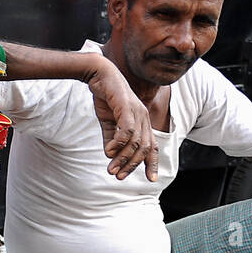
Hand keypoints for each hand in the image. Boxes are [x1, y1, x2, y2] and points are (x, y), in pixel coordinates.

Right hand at [87, 58, 157, 180]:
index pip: (152, 146)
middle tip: (118, 177)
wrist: (99, 74)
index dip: (152, 163)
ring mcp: (137, 112)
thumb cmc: (105, 95)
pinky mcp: (127, 107)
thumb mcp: (107, 121)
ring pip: (135, 143)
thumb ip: (110, 138)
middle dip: (132, 166)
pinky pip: (127, 130)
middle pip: (144, 148)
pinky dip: (119, 143)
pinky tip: (108, 151)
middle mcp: (144, 117)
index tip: (152, 179)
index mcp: (142, 121)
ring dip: (123, 158)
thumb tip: (110, 156)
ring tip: (111, 169)